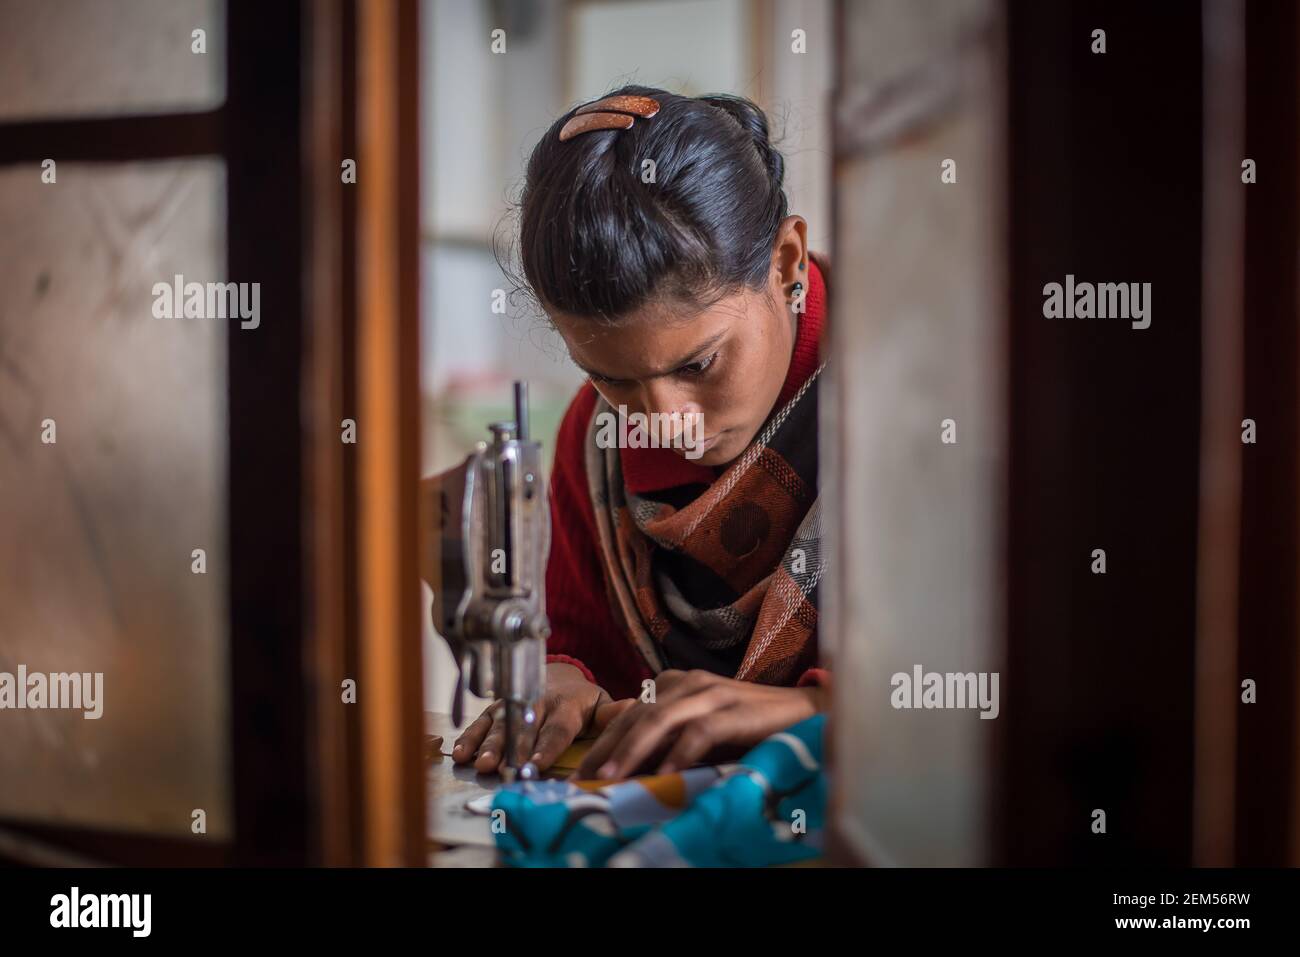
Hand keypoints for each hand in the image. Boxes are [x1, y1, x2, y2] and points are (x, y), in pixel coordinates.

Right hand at [452, 662, 622, 774]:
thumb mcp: (600, 704)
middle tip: (499, 768)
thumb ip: (612, 713)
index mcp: (566, 704)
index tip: (537, 764)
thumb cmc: (582, 702)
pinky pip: (481, 723)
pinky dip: (469, 737)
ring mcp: (514, 705)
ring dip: (488, 745)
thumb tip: (634, 706)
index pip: (557, 728)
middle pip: (523, 729)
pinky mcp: (497, 709)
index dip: (546, 746)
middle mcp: (537, 703)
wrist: (557, 678)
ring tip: (480, 763)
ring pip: (499, 725)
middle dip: (510, 749)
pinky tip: (460, 754)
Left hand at [573, 669, 821, 780]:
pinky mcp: (734, 709)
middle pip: (635, 716)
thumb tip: (626, 773)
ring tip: (612, 780)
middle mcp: (687, 682)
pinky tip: (664, 775)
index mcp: (674, 684)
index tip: (579, 775)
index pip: (628, 714)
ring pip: (659, 720)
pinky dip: (678, 755)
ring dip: (631, 753)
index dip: (602, 744)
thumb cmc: (748, 728)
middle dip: (607, 751)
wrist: (804, 714)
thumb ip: (668, 742)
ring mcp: (711, 692)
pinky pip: (698, 732)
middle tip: (584, 782)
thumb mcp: (700, 732)